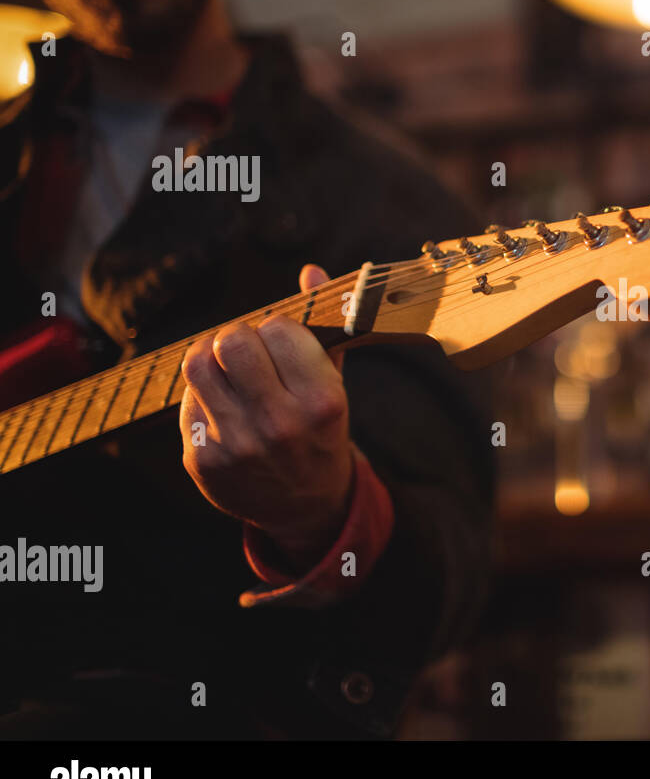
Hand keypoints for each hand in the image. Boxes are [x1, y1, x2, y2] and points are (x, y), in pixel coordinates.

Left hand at [180, 264, 352, 571]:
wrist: (305, 507)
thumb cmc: (320, 432)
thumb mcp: (334, 385)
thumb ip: (323, 328)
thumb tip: (310, 271)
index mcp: (323, 401)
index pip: (278, 328)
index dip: (277, 329)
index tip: (281, 344)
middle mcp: (281, 425)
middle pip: (232, 342)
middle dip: (237, 337)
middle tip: (246, 352)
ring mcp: (239, 445)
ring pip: (196, 365)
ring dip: (209, 359)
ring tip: (225, 370)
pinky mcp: (204, 460)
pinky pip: (186, 401)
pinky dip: (201, 397)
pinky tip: (222, 408)